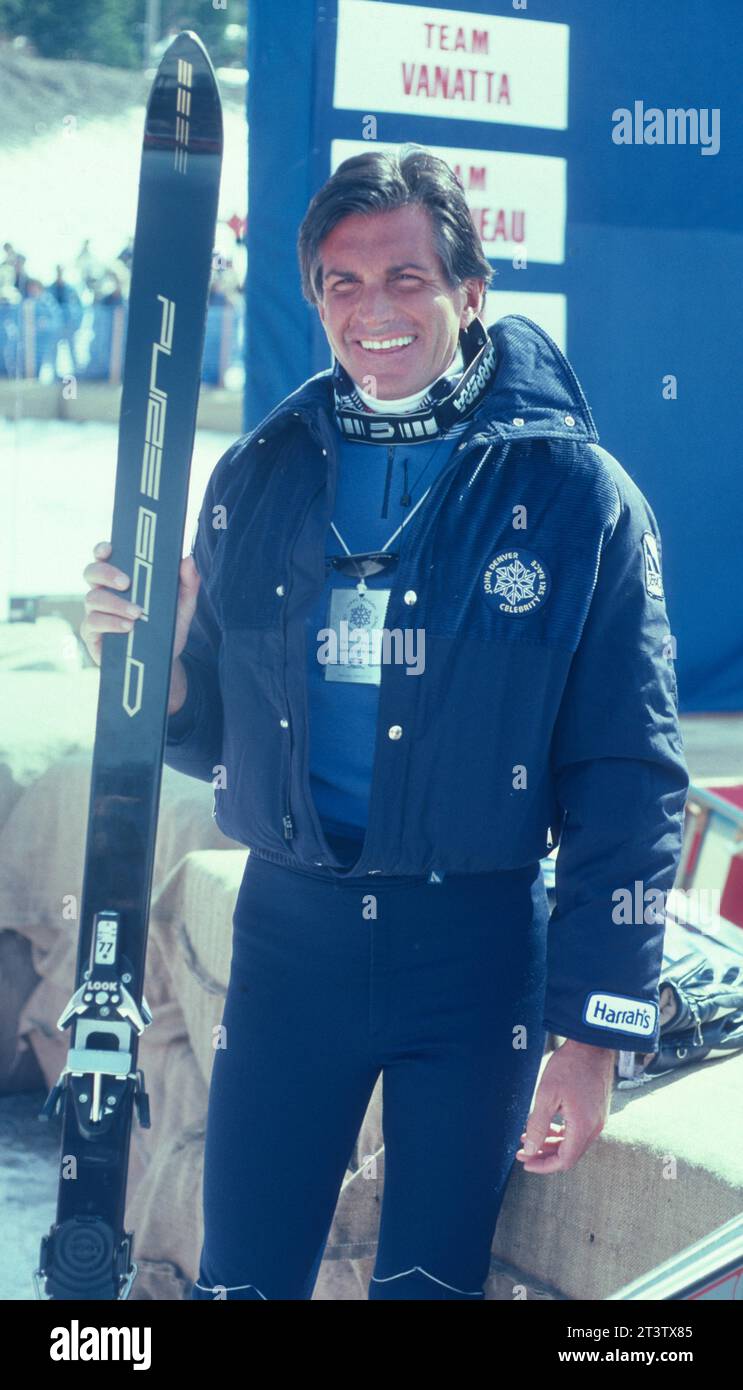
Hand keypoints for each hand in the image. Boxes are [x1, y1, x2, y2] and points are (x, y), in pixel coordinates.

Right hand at [80, 540, 200, 713]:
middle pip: (91, 572)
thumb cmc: (168, 627)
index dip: (101, 550)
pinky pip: (92, 623)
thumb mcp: (182, 606)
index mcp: (120, 580)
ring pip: (92, 598)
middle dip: (106, 573)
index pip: (104, 558)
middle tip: (127, 582)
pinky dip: (110, 623)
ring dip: (114, 603)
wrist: (163, 661)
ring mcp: (95, 613)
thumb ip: (187, 583)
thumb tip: (188, 559)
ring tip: (136, 613)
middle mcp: (104, 592)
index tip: (109, 549)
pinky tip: (127, 627)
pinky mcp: (92, 634)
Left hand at [514, 1038, 614, 1173]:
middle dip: (544, 1155)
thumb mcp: (547, 1095)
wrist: (592, 1044)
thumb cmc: (568, 1066)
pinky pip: (579, 1131)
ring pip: (574, 1143)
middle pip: (569, 1154)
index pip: (564, 1160)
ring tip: (529, 1137)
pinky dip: (562, 1133)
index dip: (543, 1165)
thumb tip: (529, 1150)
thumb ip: (538, 1126)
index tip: (524, 1161)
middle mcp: (595, 1127)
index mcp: (583, 1127)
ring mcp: (598, 1119)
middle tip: (522, 1151)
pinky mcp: (597, 1111)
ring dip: (551, 1143)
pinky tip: (547, 1126)